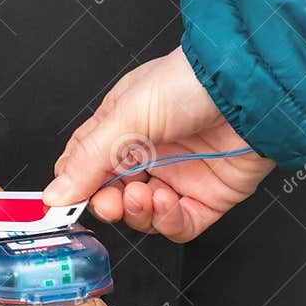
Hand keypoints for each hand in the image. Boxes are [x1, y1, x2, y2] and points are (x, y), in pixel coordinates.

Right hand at [43, 48, 274, 241]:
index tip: (63, 205)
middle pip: (113, 196)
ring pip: (144, 215)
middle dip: (108, 204)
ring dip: (138, 212)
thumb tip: (55, 193)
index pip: (86, 167)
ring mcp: (178, 176)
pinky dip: (167, 221)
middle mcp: (149, 153)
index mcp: (123, 128)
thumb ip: (89, 159)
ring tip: (142, 194)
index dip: (74, 187)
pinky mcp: (208, 197)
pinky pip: (179, 225)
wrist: (250, 87)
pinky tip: (166, 203)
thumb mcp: (127, 116)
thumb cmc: (190, 81)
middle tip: (109, 203)